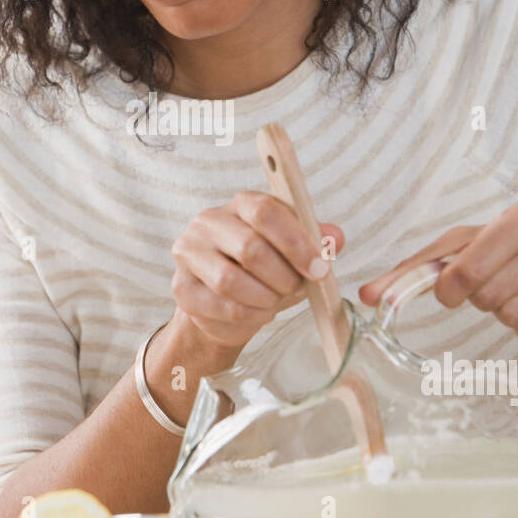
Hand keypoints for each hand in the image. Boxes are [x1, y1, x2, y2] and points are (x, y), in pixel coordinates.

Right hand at [171, 192, 344, 354]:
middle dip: (282, 276)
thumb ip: (317, 242)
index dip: (296, 242)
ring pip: (231, 280)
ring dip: (265, 297)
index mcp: (241, 203)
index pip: (265, 211)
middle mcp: (209, 221)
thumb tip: (335, 237)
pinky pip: (221, 305)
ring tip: (275, 301)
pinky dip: (249, 314)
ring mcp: (189, 253)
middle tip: (296, 290)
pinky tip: (259, 312)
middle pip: (249, 247)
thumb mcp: (296, 252)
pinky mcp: (182, 287)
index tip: (319, 269)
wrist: (226, 307)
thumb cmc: (265, 272)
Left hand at [358, 197, 517, 347]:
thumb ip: (424, 266)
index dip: (450, 287)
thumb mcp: (478, 243)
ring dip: (510, 315)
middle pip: (487, 295)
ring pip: (514, 317)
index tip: (450, 293)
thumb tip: (369, 295)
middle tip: (499, 287)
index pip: (467, 266)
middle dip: (483, 299)